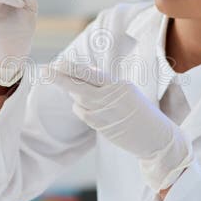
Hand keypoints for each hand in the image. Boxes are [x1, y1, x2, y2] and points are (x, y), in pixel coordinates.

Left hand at [51, 62, 191, 190]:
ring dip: (75, 94)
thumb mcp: (127, 90)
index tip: (57, 63)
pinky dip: (82, 108)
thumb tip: (83, 70)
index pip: (90, 74)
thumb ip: (105, 82)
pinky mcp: (101, 127)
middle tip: (44, 71)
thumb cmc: (140, 109)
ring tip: (88, 93)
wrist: (155, 137)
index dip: (72, 69)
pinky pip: (82, 113)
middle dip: (60, 78)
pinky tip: (93, 108)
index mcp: (119, 85)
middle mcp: (110, 99)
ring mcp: (104, 114)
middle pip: (78, 86)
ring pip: (78, 100)